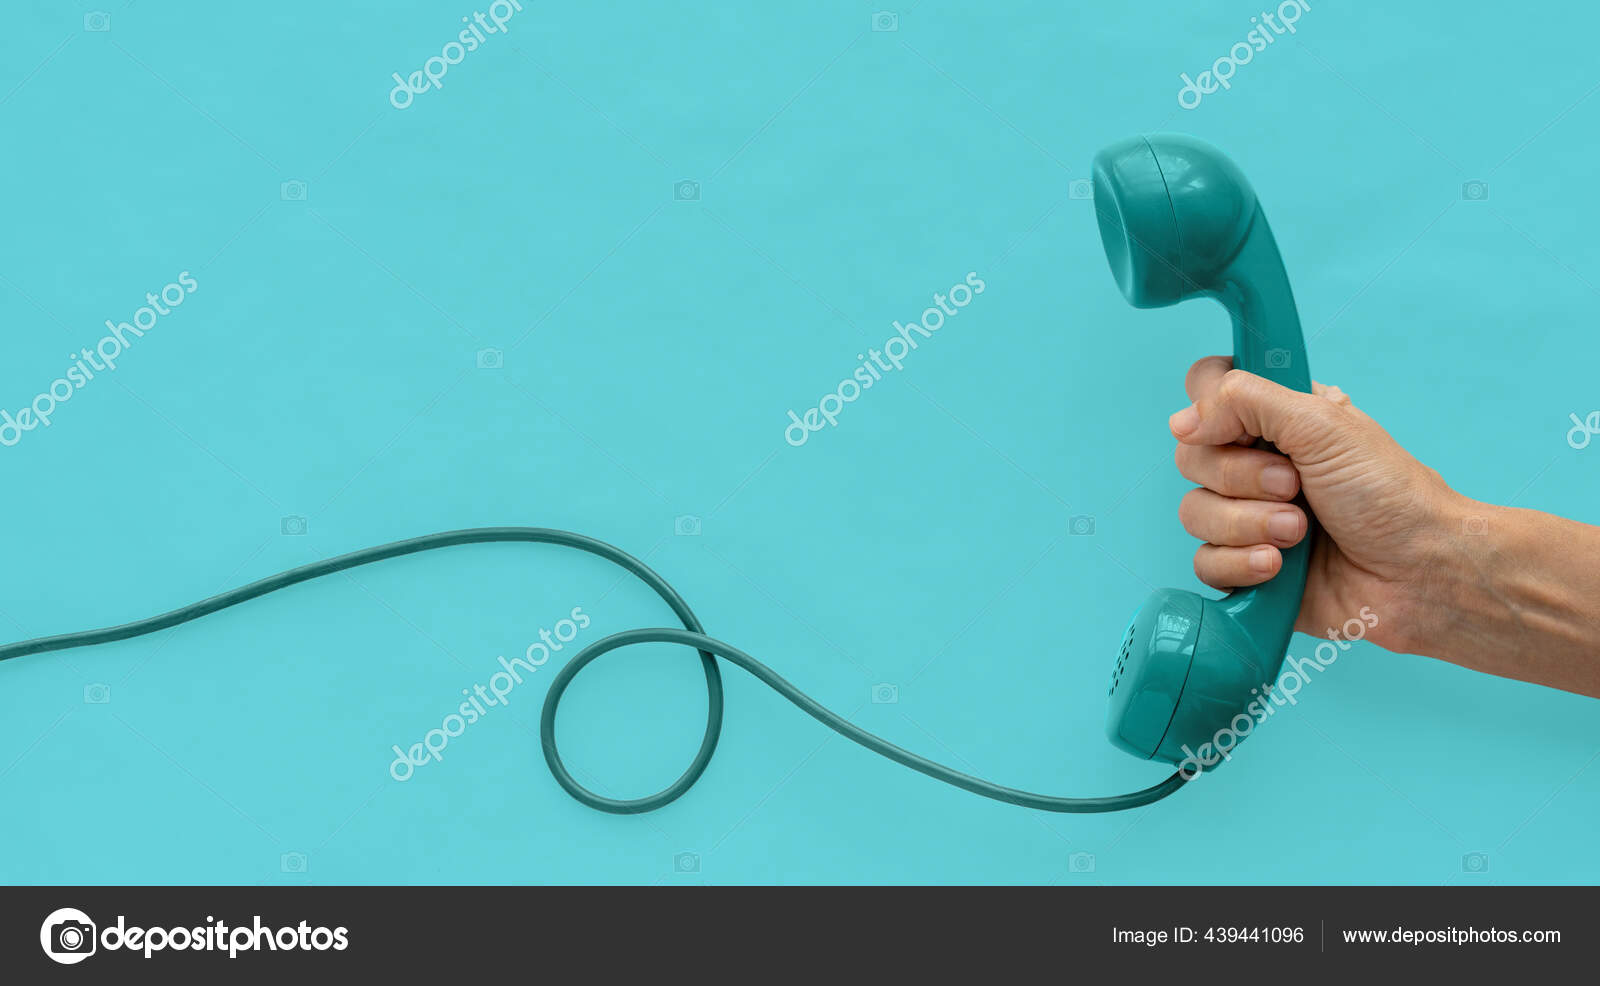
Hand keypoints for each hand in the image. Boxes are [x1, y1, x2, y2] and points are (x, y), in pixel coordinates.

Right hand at [1168, 356, 1458, 652]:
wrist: (1421, 575)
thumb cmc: (1391, 495)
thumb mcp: (1322, 424)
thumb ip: (1245, 401)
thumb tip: (1179, 421)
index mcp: (1275, 420)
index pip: (1205, 392)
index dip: (1209, 410)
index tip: (1239, 430)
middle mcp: (1255, 464)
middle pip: (1191, 458)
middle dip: (1241, 479)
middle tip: (1295, 487)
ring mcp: (1247, 518)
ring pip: (1194, 512)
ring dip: (1247, 525)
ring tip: (1299, 534)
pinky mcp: (1246, 567)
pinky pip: (1204, 562)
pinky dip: (1241, 564)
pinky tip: (1280, 568)